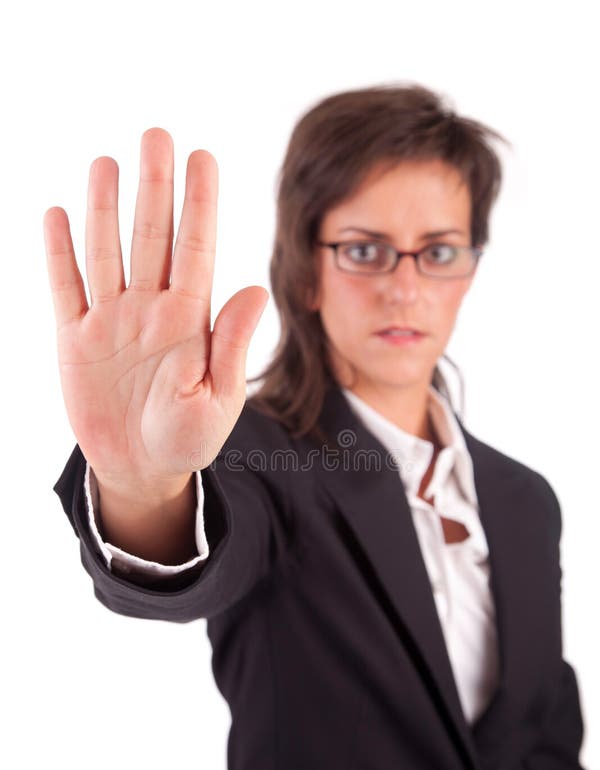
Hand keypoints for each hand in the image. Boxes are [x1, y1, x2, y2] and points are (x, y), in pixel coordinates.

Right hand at [44, 128, 267, 496]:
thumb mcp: (217, 401)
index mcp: (190, 320)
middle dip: (154, 187)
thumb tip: (255, 290)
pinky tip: (58, 214)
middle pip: (151, 236)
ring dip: (105, 208)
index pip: (195, 248)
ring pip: (106, 251)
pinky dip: (59, 254)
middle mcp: (150, 309)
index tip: (202, 158)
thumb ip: (230, 345)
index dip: (199, 203)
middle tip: (156, 136)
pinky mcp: (75, 339)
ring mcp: (111, 320)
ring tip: (107, 163)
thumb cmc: (187, 439)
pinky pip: (65, 287)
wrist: (141, 468)